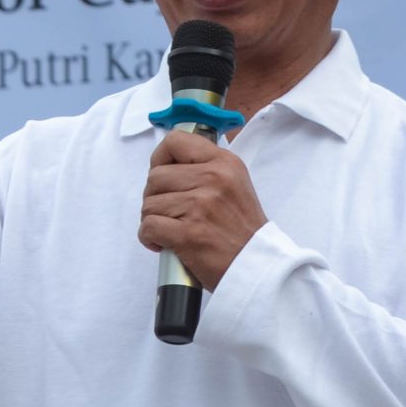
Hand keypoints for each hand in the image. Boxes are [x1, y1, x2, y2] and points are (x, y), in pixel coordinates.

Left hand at [138, 130, 267, 288]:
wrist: (256, 265)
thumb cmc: (241, 229)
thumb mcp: (234, 183)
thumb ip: (205, 167)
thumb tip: (169, 160)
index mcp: (224, 163)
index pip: (175, 141)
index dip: (160, 158)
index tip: (163, 174)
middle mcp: (213, 179)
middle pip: (155, 176)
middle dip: (154, 196)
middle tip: (169, 212)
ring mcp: (200, 205)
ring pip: (149, 203)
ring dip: (153, 219)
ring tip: (171, 229)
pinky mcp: (188, 233)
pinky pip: (148, 226)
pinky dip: (149, 238)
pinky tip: (163, 243)